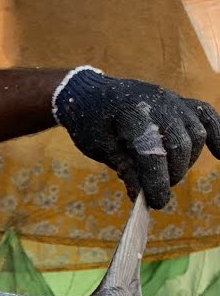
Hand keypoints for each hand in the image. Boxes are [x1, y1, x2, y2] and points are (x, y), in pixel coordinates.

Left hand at [53, 67, 219, 208]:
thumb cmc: (89, 121)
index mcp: (133, 115)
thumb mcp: (99, 148)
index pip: (153, 155)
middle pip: (179, 146)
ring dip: (186, 161)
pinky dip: (218, 133)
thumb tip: (142, 196)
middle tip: (156, 190)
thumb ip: (125, 168)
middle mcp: (158, 104)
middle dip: (171, 174)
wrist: (88, 91)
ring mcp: (172, 100)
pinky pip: (207, 115)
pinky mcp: (179, 101)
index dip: (157, 183)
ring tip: (168, 175)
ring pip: (196, 135)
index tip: (156, 203)